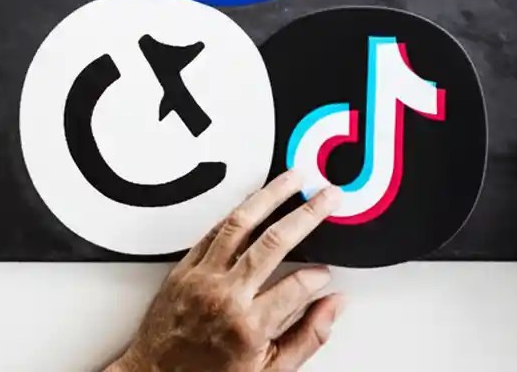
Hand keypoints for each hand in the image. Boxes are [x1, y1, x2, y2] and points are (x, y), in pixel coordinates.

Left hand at [108, 171, 344, 371]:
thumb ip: (307, 338)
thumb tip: (333, 306)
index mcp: (249, 326)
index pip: (298, 285)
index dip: (318, 277)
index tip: (325, 274)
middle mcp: (225, 296)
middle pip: (275, 242)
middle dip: (308, 214)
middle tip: (328, 197)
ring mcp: (202, 278)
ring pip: (241, 224)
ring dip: (271, 195)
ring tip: (293, 178)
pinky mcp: (184, 269)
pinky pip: (213, 231)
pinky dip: (237, 212)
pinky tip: (254, 200)